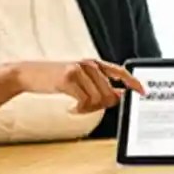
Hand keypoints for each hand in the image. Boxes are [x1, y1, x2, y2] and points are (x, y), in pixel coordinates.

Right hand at [14, 60, 145, 112]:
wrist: (30, 74)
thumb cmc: (55, 79)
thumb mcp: (79, 80)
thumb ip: (99, 86)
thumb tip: (119, 95)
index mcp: (94, 63)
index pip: (119, 71)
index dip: (133, 82)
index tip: (142, 92)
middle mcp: (89, 64)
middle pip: (108, 94)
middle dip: (100, 106)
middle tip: (85, 108)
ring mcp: (79, 70)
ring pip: (97, 100)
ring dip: (87, 110)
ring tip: (76, 107)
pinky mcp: (68, 78)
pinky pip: (84, 102)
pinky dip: (79, 110)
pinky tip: (71, 109)